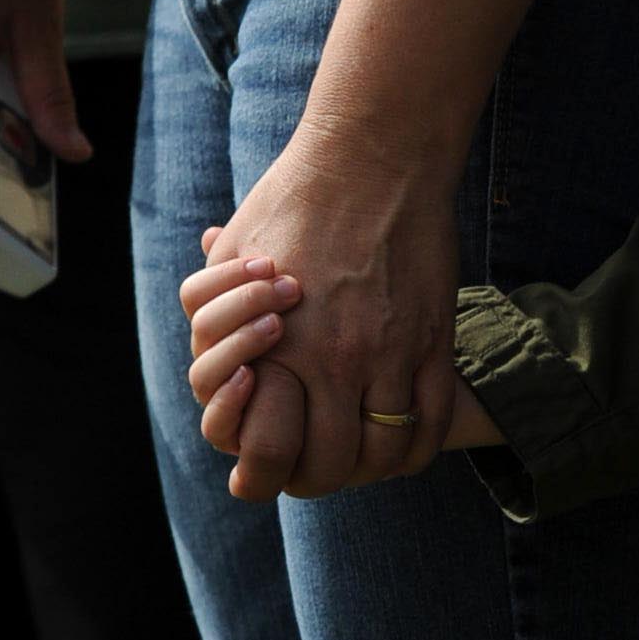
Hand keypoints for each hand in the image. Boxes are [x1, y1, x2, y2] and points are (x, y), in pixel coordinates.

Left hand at [194, 131, 460, 498]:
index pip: (265, 453)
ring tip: (362, 458)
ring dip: (371, 467)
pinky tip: (405, 441)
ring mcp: (389, 354)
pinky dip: (417, 447)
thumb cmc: (293, 201)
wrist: (370, 159)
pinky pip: (431, 422)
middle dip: (317, 480)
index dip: (262, 476)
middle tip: (315, 471)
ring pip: (385, 453)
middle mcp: (332, 361)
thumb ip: (213, 305)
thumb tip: (205, 338)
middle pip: (329, 468)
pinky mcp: (433, 340)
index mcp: (275, 350)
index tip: (263, 473)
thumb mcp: (233, 254)